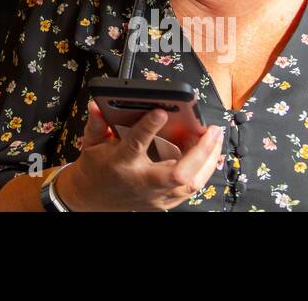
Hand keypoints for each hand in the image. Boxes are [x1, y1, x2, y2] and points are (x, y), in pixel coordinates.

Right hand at [54, 103, 223, 210]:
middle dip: (199, 152)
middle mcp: (141, 182)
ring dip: (208, 160)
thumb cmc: (96, 168)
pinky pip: (191, 188)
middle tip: (212, 130)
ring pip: (191, 183)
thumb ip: (97, 123)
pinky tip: (211, 154)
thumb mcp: (92, 142)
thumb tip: (97, 104)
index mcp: (121, 163)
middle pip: (177, 173)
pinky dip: (204, 170)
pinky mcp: (165, 202)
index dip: (149, 128)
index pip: (136, 145)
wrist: (94, 200)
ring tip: (216, 137)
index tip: (161, 111)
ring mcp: (156, 196)